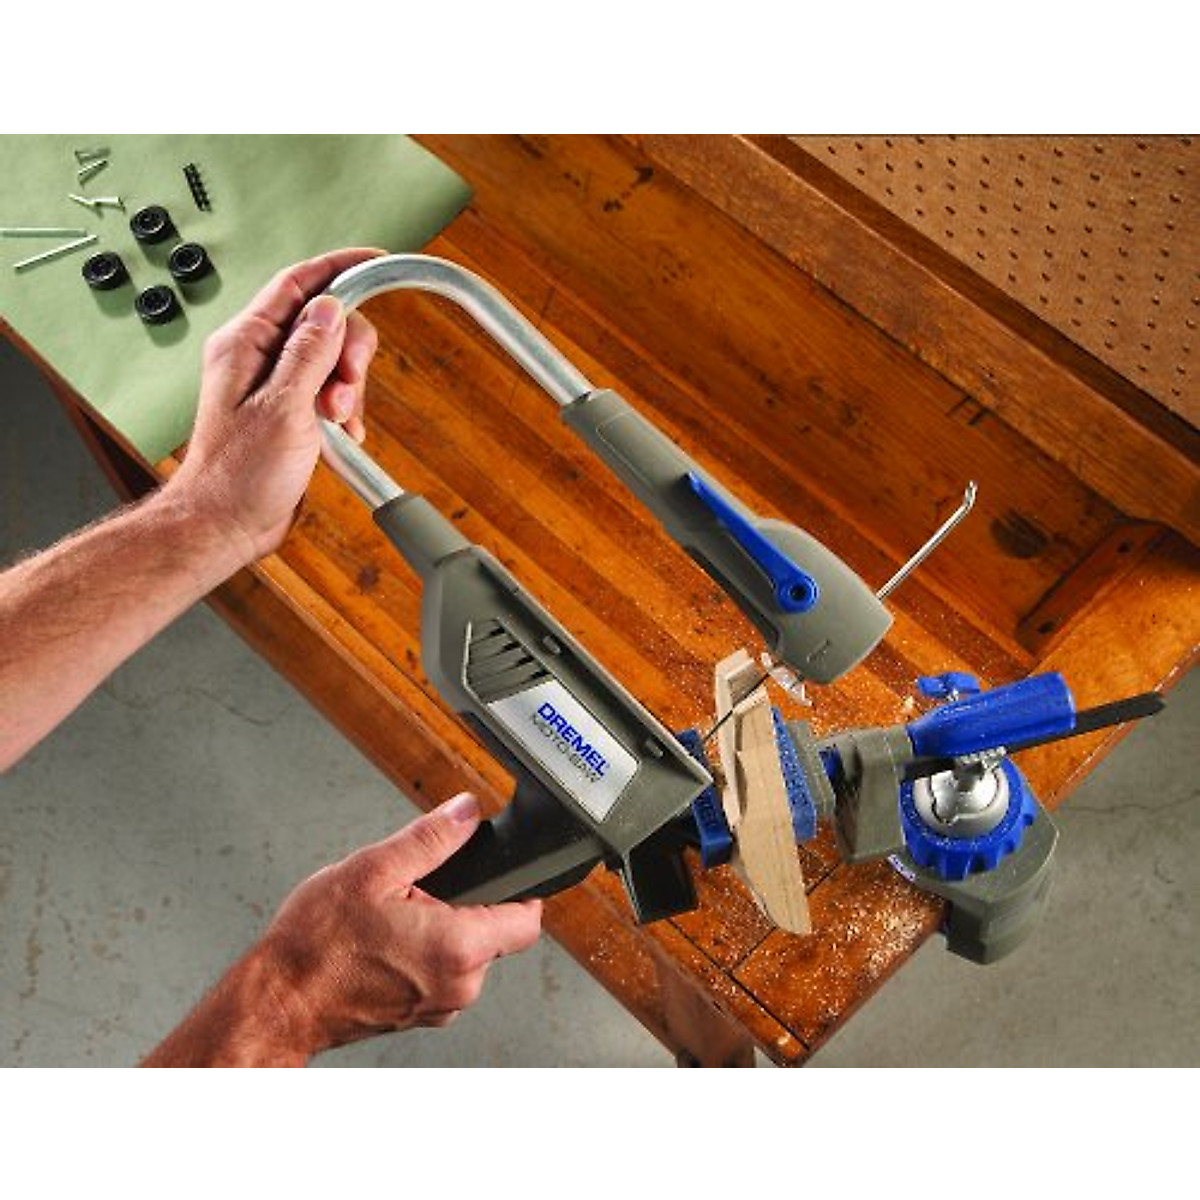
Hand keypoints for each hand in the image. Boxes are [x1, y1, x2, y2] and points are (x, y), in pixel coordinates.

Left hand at [167, 247, 384, 562]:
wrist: (225, 524)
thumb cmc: (239, 475)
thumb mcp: (284, 408)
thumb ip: (309, 353)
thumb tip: (330, 307)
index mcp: (246, 343)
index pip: (298, 284)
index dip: (340, 268)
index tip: (376, 260)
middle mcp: (259, 357)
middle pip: (325, 323)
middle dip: (350, 353)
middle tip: (347, 390)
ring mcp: (275, 384)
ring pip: (332, 361)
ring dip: (348, 389)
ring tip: (337, 422)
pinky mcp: (289, 411)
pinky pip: (330, 392)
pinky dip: (345, 411)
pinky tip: (342, 435)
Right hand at [259, 793, 541, 1053]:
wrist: (278, 1002)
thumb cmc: (316, 946)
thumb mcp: (375, 868)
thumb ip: (431, 837)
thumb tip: (465, 812)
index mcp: (459, 948)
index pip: (528, 921)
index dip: (523, 891)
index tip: (507, 874)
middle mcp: (459, 985)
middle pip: (496, 934)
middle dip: (467, 905)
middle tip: (421, 891)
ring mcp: (440, 1006)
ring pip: (466, 954)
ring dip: (442, 930)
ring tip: (395, 918)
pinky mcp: (420, 1015)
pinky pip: (441, 974)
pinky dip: (424, 953)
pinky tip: (386, 942)